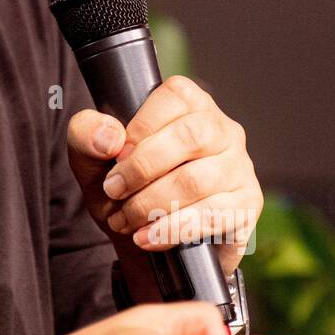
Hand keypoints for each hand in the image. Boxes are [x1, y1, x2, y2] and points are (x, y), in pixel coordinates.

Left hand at [66, 75, 263, 277]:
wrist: (146, 236)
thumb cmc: (125, 186)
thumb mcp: (94, 158)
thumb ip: (88, 134)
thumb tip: (109, 137)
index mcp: (190, 103)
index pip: (173, 98)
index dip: (139, 128)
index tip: (114, 157)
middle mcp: (223, 129)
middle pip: (190, 136)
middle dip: (142, 168)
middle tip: (113, 191)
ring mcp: (239, 167)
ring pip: (198, 180)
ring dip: (151, 204)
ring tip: (124, 219)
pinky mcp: (246, 205)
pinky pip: (213, 216)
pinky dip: (172, 229)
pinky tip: (147, 237)